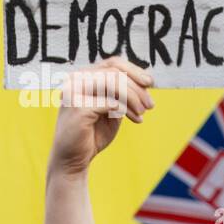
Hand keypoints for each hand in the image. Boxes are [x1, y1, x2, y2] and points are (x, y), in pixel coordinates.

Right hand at [48, 58, 153, 178]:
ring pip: (113, 84)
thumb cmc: (92, 133)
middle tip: (150, 104)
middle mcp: (75, 80)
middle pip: (115, 73)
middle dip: (137, 88)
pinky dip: (126, 110)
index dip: (134, 70)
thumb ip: (123, 92)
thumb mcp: (112, 108)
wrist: (73, 160)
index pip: (112, 63)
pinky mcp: (78, 107)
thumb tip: (147, 77)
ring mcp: (74, 92)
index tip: (150, 83)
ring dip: (133, 98)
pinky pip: (111, 102)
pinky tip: (135, 119)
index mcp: (82, 77)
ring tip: (143, 112)